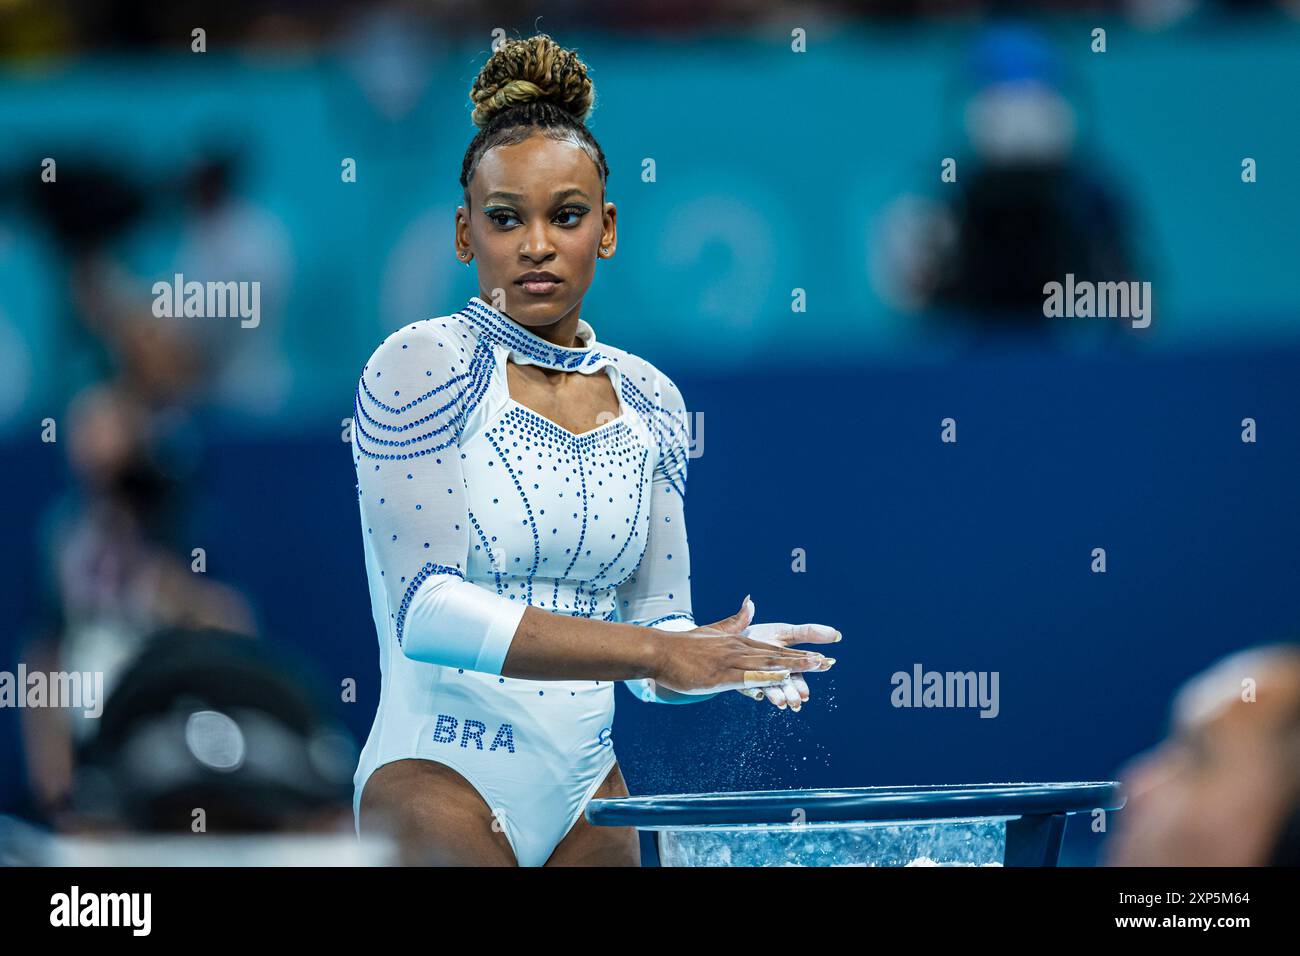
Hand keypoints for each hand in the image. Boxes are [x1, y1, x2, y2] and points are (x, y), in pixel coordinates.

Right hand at [650, 595, 835, 695]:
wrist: (659, 650)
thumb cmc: (684, 645)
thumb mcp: (713, 631)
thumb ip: (734, 620)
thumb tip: (751, 601)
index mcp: (738, 642)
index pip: (774, 649)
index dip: (798, 654)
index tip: (819, 657)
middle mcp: (739, 650)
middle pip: (777, 656)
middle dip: (804, 661)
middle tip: (829, 663)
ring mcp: (730, 662)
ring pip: (767, 665)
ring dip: (793, 667)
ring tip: (815, 668)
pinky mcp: (720, 676)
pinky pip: (747, 678)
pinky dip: (766, 678)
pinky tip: (782, 680)